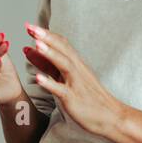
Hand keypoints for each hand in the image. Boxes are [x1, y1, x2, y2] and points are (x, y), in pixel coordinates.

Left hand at [23, 22, 125, 137]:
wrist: (111, 116)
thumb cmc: (89, 97)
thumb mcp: (68, 77)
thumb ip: (49, 65)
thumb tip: (31, 50)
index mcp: (76, 64)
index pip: (61, 44)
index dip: (46, 35)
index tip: (29, 26)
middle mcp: (77, 70)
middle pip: (62, 49)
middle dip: (46, 37)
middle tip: (30, 26)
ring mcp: (76, 84)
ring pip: (64, 64)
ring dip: (50, 53)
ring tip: (36, 43)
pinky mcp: (74, 99)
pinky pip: (62, 90)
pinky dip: (50, 83)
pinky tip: (38, 78)